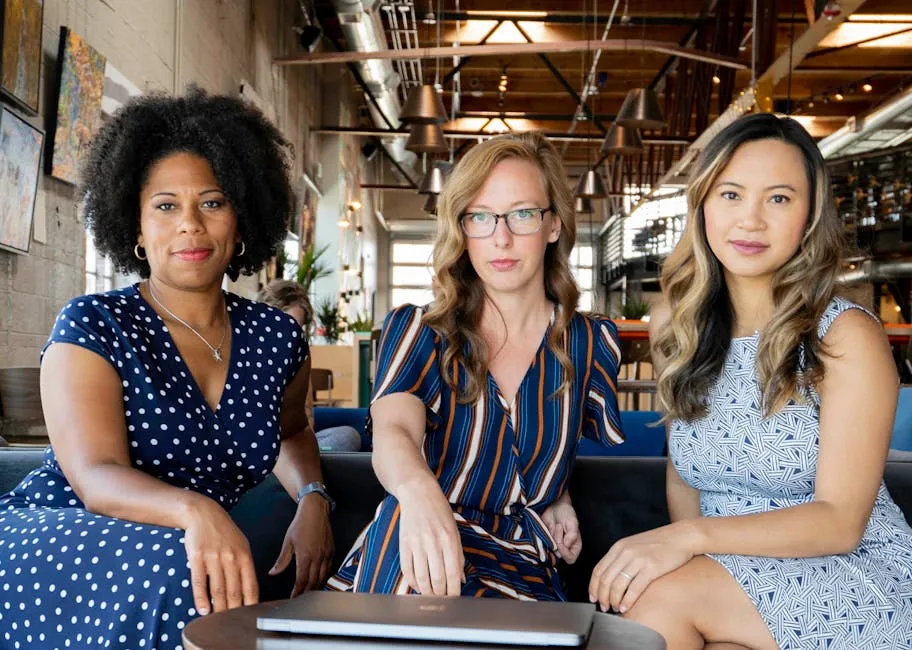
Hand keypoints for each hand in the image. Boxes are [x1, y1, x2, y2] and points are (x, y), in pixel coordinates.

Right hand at [183, 499, 258, 614]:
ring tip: (218, 620)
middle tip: (233, 623)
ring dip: (218, 608)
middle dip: (234, 610)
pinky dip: (201, 599)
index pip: (250, 585)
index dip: (251, 603)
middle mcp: (231, 558)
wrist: (203, 514)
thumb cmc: (224, 532)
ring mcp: (214, 558)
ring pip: (218, 590)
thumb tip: (248, 591)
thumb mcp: (241, 544)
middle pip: (234, 591)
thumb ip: (245, 566)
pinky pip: (200, 583)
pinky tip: (203, 609)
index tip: (251, 615)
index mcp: (244, 555)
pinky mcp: (197, 558)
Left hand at [269, 495, 333, 595]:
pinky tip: (319, 579)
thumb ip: (281, 560)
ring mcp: (326, 554)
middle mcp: (318, 557)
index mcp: (305, 556)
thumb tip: (273, 573)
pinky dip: (324, 577)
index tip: (293, 598)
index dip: (298, 592)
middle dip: (307, 593)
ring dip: (316, 586)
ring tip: (309, 593)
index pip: (302, 580)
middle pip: (313, 582)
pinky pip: (329, 569)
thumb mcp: (288, 542)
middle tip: (301, 600)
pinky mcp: (331, 551)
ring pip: (323, 577)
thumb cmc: (300, 524)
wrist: (315, 510)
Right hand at [397, 477, 464, 595]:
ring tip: (431, 595)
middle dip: (441, 594)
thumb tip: (460, 578)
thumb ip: (458, 555)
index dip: (454, 590)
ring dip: (427, 591)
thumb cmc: (439, 511)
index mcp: (449, 539)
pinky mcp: (404, 544)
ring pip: (422, 577)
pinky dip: (412, 582)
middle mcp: (433, 542)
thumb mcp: (454, 530)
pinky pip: (407, 569)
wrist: (418, 493)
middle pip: (438, 578)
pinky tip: (418, 586)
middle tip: (442, 599)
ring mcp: (417, 544)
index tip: (454, 598)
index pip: (453, 573)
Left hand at [541, 493, 581, 563]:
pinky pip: (541, 544)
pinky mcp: (544, 540)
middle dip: (557, 540)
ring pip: (549, 549)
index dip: (565, 553)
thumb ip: (572, 535)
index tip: (561, 543)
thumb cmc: (566, 513)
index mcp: (574, 546)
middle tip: (558, 526)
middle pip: (558, 554)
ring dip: (551, 535)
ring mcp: (553, 544)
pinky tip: (548, 526)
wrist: (554, 505)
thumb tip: (566, 545)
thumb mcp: (573, 522)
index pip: (570, 559)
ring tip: (554, 524)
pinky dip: (544, 535)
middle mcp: (564, 547)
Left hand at [589, 521, 698, 613]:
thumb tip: (610, 577)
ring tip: (614, 608)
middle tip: (603, 607)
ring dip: (613, 600)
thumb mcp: (634, 545)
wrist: (681, 536)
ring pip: (617, 585)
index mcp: (618, 547)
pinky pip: (634, 588)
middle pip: (605, 579)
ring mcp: (638, 560)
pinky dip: (627, 601)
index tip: (592, 597)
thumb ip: (621, 558)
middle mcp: (625, 552)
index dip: (593, 587)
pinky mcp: (652, 568)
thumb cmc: (659, 543)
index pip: (598, 569)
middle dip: (602, 597)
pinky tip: (625, 607)